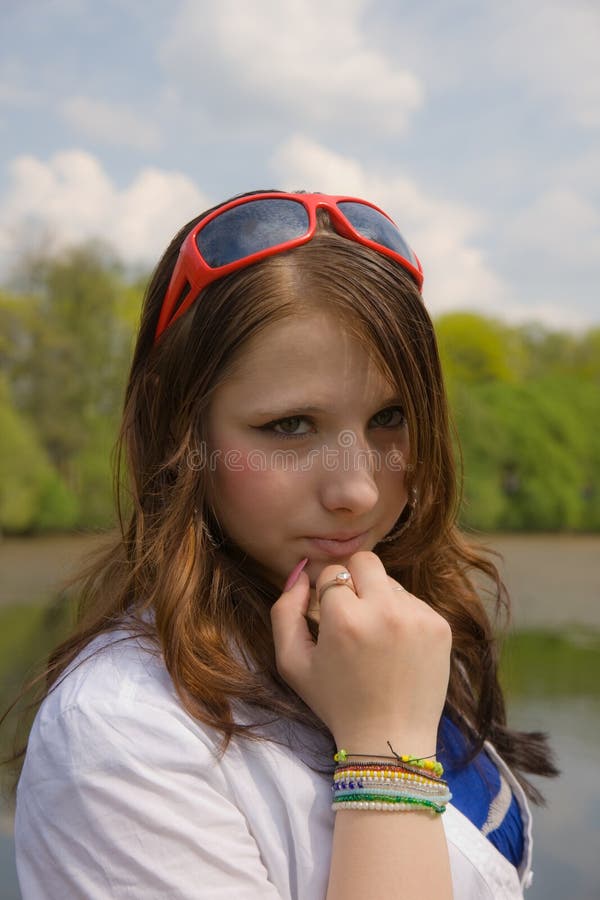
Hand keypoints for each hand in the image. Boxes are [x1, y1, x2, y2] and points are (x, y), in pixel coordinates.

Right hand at [271, 551, 451, 755]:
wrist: (391, 740)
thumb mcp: (292, 663)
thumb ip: (285, 611)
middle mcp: (384, 611)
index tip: (330, 620)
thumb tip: (301, 573)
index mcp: (345, 618)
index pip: (331, 572)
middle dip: (354, 580)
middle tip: (352, 613)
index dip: (326, 594)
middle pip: (365, 561)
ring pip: (391, 582)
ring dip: (379, 600)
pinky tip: (396, 649)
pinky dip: (402, 617)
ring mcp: (417, 617)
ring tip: (375, 640)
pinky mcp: (439, 626)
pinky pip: (413, 602)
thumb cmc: (336, 702)